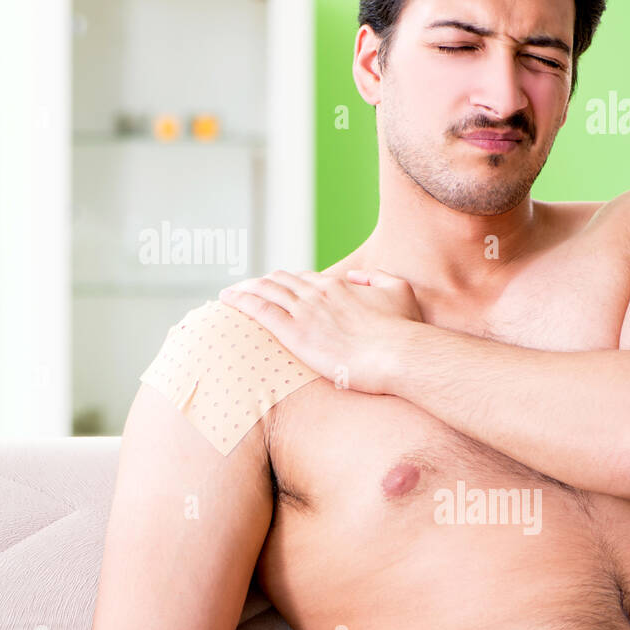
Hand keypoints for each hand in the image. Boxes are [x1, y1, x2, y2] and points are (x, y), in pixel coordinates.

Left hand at [218, 268, 422, 394]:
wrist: (398, 354)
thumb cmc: (403, 330)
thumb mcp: (399, 291)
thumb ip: (376, 278)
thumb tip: (355, 275)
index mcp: (338, 286)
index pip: (306, 279)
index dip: (290, 283)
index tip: (279, 289)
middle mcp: (317, 293)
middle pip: (280, 281)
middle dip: (261, 283)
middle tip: (246, 289)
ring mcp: (305, 312)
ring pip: (265, 291)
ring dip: (245, 289)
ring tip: (230, 293)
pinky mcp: (295, 332)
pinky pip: (260, 310)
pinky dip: (241, 301)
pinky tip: (227, 299)